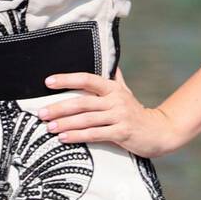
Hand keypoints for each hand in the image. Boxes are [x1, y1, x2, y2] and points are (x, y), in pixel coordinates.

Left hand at [35, 66, 182, 159]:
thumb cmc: (136, 112)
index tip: (48, 81)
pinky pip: (95, 134)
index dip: (67, 79)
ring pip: (86, 119)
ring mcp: (119, 116)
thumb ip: (114, 78)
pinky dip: (77, 137)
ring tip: (49, 127)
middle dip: (59, 107)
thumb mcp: (125, 92)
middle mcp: (116, 100)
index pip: (87, 79)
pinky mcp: (122, 133)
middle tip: (41, 113)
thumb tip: (107, 61)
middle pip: (82, 102)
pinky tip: (64, 139)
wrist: (160, 131)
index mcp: (113, 88)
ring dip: (65, 124)